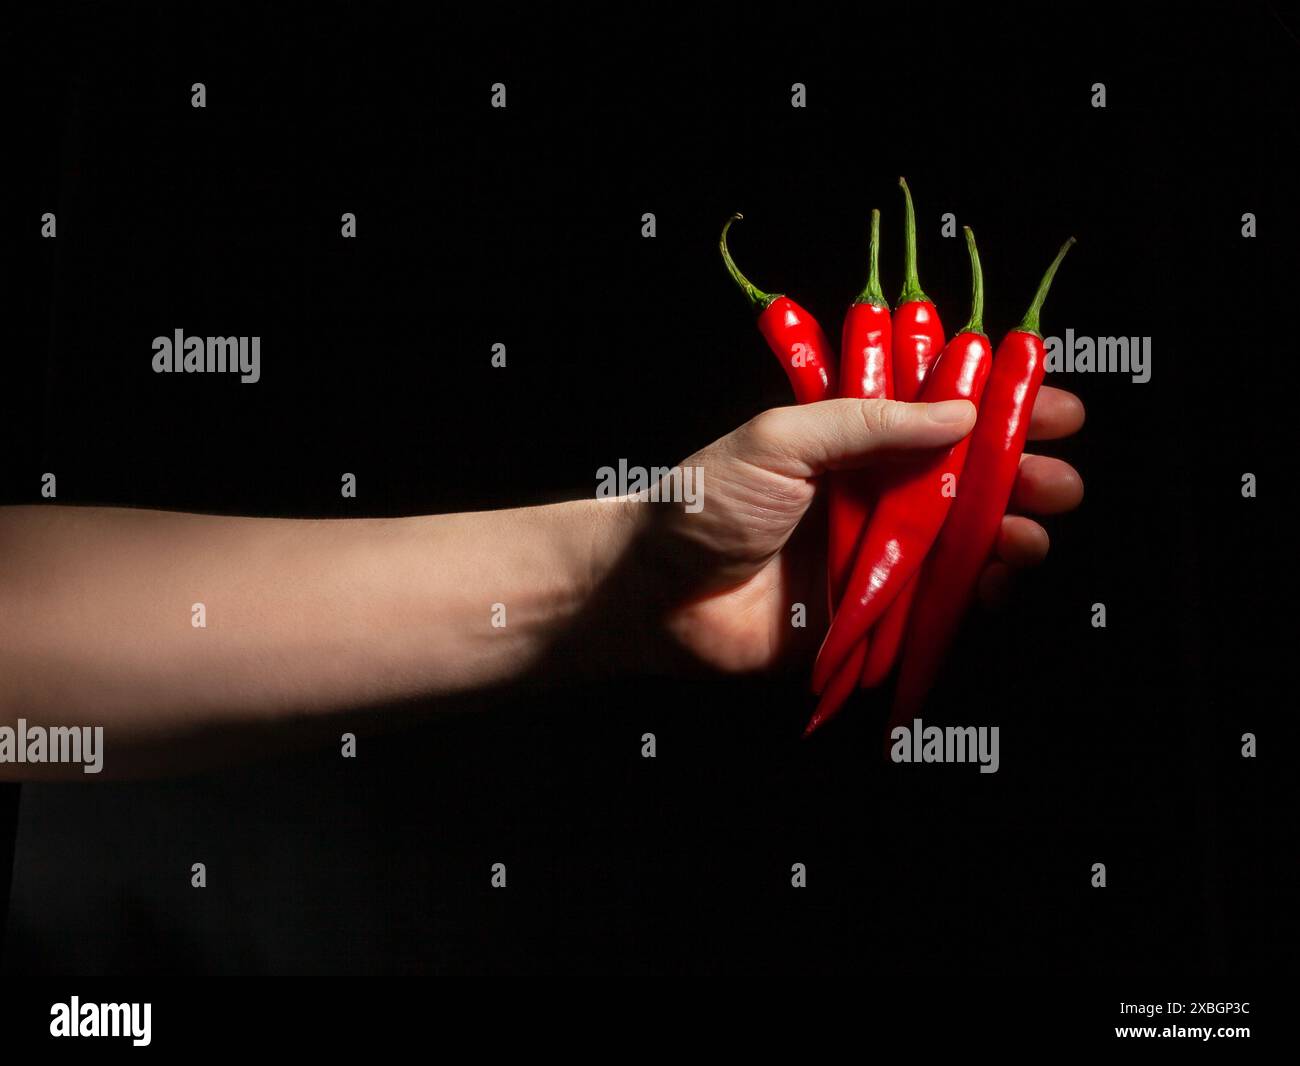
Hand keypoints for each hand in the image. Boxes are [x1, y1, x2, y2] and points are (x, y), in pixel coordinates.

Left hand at [630, 388, 1083, 673]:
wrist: (654, 596)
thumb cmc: (703, 503)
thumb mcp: (780, 439)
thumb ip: (867, 422)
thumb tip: (961, 407)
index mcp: (849, 437)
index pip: (939, 409)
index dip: (999, 402)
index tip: (1051, 401)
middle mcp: (872, 490)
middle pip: (968, 475)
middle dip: (1022, 471)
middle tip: (1053, 475)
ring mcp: (876, 552)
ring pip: (967, 537)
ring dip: (1014, 529)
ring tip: (1034, 525)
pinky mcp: (873, 610)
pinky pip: (941, 599)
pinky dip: (982, 589)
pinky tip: (1003, 576)